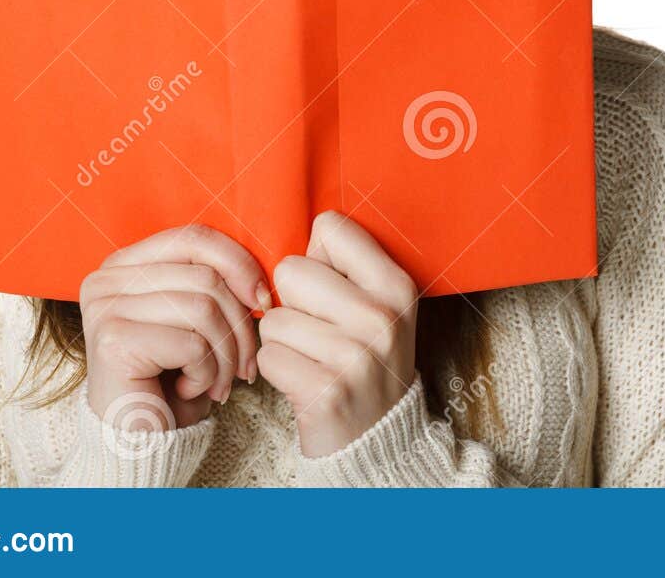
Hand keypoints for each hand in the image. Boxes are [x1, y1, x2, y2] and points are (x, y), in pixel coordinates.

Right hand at [79, 224, 270, 432]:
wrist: (139, 442)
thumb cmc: (173, 378)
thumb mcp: (197, 319)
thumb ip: (215, 281)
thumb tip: (272, 265)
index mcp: (125, 263)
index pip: (196, 238)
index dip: (241, 266)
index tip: (264, 302)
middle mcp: (106, 279)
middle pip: (206, 276)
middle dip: (240, 324)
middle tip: (245, 365)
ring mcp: (105, 308)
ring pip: (203, 308)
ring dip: (226, 353)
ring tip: (220, 381)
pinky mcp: (112, 342)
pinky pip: (192, 343)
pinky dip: (206, 372)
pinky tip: (190, 389)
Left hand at [258, 210, 419, 457]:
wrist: (377, 438)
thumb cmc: (363, 358)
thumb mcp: (376, 306)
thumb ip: (343, 265)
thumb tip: (301, 226)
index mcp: (396, 285)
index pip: (330, 228)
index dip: (317, 257)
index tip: (332, 287)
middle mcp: (382, 317)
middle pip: (291, 270)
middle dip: (292, 301)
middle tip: (319, 330)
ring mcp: (356, 356)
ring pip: (274, 318)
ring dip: (282, 340)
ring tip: (312, 358)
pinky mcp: (325, 392)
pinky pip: (268, 356)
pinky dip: (276, 370)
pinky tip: (304, 380)